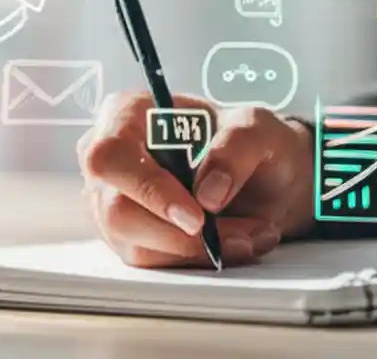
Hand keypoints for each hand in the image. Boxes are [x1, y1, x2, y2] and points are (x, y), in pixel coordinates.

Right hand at [78, 92, 313, 267]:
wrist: (264, 177)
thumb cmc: (249, 142)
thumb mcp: (259, 127)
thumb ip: (237, 147)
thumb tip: (207, 194)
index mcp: (129, 114)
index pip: (112, 155)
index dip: (148, 188)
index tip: (196, 216)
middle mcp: (112, 159)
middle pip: (117, 210)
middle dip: (181, 234)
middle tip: (238, 233)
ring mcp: (112, 201)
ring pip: (135, 244)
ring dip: (197, 250)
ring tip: (247, 236)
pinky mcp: (128, 236)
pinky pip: (152, 262)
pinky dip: (196, 260)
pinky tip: (232, 244)